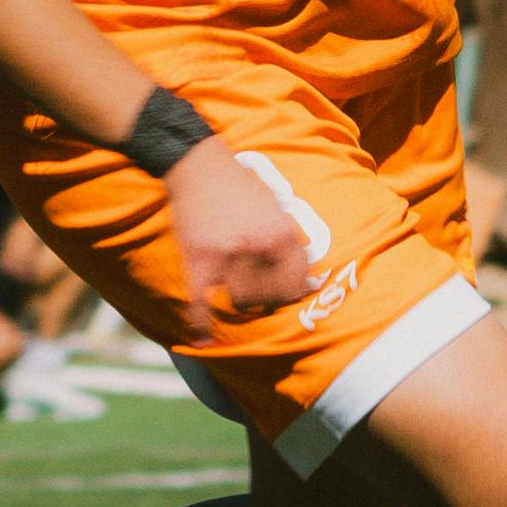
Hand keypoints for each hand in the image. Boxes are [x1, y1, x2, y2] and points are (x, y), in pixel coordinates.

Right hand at [160, 136, 320, 338]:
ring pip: (243, 302)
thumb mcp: (276, 209)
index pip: (297, 282)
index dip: (295, 292)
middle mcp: (258, 247)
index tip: (291, 295)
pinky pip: (202, 301)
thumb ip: (290, 244)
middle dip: (268, 299)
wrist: (199, 165)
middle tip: (259, 293)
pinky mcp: (199, 259)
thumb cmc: (239, 187)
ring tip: (237, 293)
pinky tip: (204, 340)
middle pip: (271, 296)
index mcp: (281, 234)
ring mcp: (227, 255)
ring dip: (242, 304)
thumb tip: (308, 281)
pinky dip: (202, 324)